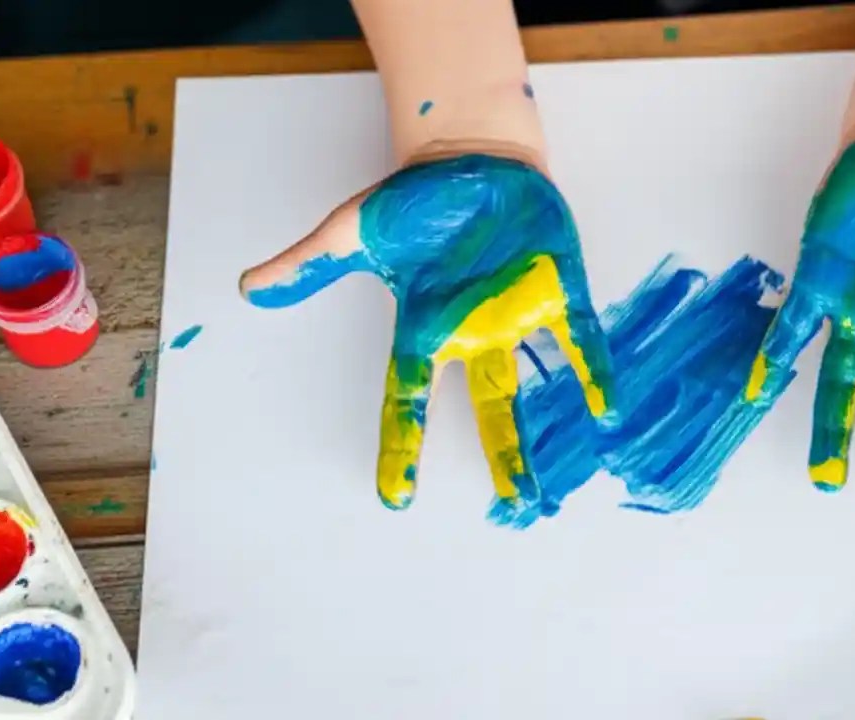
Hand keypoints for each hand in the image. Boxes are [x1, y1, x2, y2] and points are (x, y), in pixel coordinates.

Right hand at [240, 152, 613, 522]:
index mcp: (424, 325)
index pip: (409, 396)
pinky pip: (576, 336)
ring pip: (527, 384)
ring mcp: (516, 313)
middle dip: (499, 455)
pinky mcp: (554, 286)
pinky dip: (590, 369)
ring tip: (548, 486)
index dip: (401, 446)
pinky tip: (605, 408)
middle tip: (514, 506)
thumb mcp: (355, 229)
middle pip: (486, 407)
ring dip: (538, 432)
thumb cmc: (415, 200)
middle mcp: (472, 332)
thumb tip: (249, 287)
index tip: (395, 496)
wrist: (470, 159)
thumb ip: (313, 264)